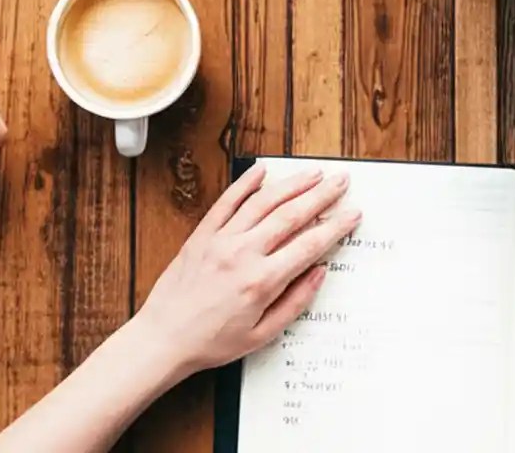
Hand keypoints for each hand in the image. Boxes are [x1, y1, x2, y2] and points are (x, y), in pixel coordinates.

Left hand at [133, 163, 360, 376]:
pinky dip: (245, 184)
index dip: (335, 226)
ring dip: (291, 184)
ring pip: (263, 202)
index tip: (352, 213)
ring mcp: (220, 240)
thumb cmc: (212, 342)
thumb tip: (319, 272)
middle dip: (321, 196)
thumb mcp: (262, 335)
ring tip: (313, 173)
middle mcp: (242, 254)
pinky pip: (226, 202)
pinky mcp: (202, 235)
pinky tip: (261, 171)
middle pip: (291, 215)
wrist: (163, 339)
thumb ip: (295, 302)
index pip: (309, 245)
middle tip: (341, 182)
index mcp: (261, 281)